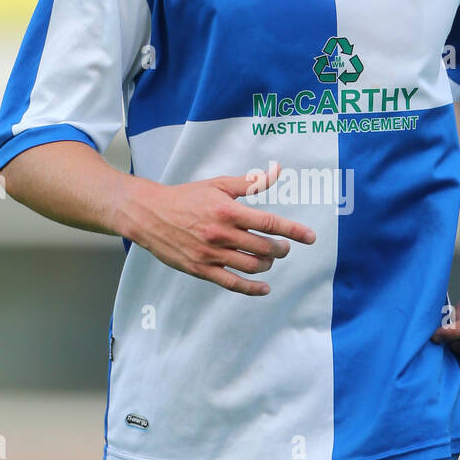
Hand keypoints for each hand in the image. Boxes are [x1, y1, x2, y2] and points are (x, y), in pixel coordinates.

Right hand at [122, 161, 315, 295]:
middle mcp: (221, 234)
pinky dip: (252, 288)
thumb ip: (250, 182)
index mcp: (227, 211)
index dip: (293, 231)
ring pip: (251, 267)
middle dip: (281, 249)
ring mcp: (211, 254)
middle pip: (264, 248)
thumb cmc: (186, 197)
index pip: (269, 222)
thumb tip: (277, 171)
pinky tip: (264, 287)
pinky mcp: (201, 269)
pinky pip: (232, 284)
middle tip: (284, 247)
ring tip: (269, 260)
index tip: (310, 237)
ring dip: (267, 265)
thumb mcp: (218, 185)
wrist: (149, 215)